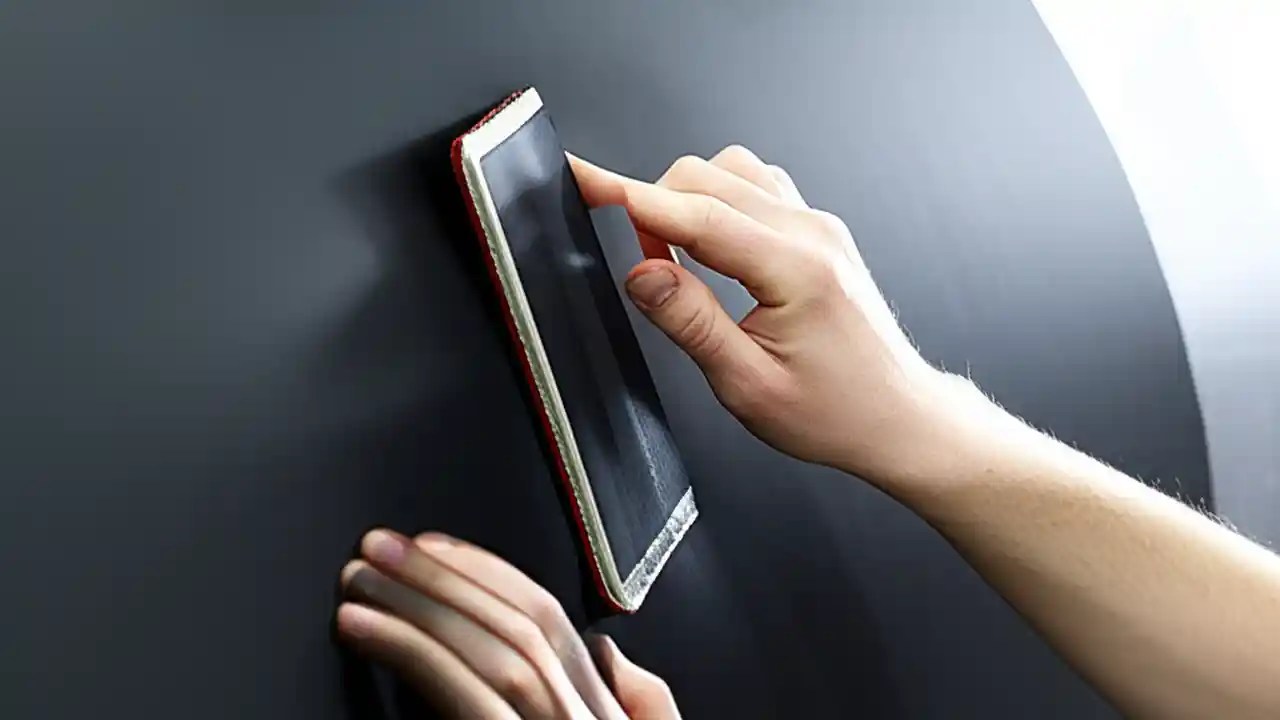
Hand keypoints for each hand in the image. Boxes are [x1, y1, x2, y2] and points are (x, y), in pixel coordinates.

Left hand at [335, 529, 680, 718]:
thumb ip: (643, 706)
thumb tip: (609, 650)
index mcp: (600, 714)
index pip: (546, 619)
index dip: (486, 573)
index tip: (429, 547)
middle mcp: (583, 719)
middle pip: (514, 624)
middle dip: (441, 576)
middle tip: (375, 549)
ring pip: (490, 648)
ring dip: (417, 601)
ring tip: (358, 581)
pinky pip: (460, 693)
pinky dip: (407, 651)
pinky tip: (363, 629)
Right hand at [571, 147, 970, 485]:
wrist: (898, 416)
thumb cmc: (836, 412)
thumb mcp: (748, 386)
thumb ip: (691, 323)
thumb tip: (641, 275)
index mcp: (795, 270)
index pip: (695, 215)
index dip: (628, 195)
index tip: (584, 180)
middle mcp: (811, 233)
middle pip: (706, 178)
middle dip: (654, 207)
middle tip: (642, 267)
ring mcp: (818, 225)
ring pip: (730, 172)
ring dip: (686, 203)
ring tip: (676, 261)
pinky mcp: (817, 230)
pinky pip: (755, 187)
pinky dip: (716, 205)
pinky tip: (711, 250)